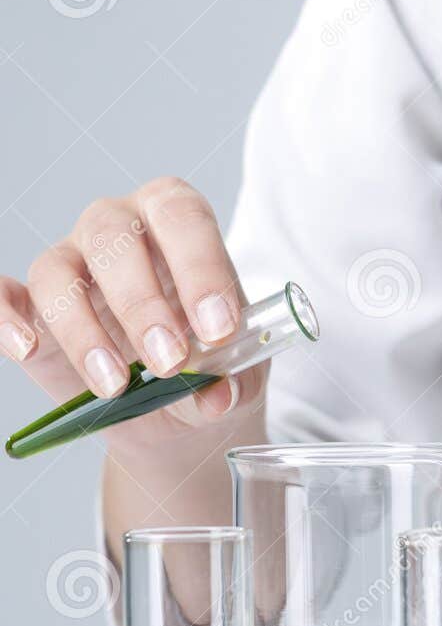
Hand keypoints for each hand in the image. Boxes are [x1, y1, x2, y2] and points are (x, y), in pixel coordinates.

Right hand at [0, 176, 264, 444]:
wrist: (174, 407)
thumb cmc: (209, 365)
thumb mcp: (234, 376)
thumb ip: (229, 380)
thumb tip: (216, 395)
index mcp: (177, 220)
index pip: (184, 218)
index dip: (201, 268)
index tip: (218, 329)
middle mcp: (119, 225)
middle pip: (116, 237)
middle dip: (142, 303)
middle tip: (170, 362)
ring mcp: (70, 259)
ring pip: (57, 271)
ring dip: (82, 330)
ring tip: (115, 385)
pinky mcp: (30, 304)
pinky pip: (5, 295)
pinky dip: (6, 318)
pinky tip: (26, 347)